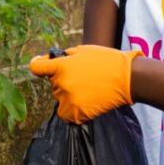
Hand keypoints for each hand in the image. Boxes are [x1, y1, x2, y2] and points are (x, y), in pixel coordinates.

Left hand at [28, 46, 142, 123]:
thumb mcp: (83, 50)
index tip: (41, 65)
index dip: (38, 65)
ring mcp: (68, 100)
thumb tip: (49, 60)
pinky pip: (66, 114)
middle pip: (52, 84)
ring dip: (68, 95)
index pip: (36, 67)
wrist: (127, 79)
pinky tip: (85, 102)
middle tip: (82, 78)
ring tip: (87, 90)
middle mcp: (61, 83)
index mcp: (61, 66)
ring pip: (60, 98)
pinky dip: (72, 110)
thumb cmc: (106, 61)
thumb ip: (64, 56)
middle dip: (62, 80)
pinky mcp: (76, 114)